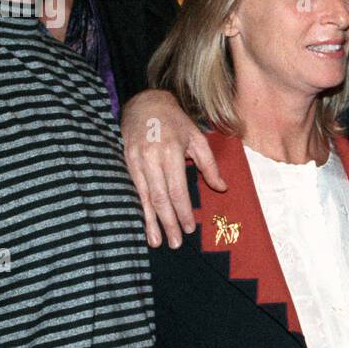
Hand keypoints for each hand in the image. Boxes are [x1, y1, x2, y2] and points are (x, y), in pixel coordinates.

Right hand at [121, 89, 225, 248]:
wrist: (144, 103)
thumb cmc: (175, 122)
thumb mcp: (197, 138)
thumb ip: (210, 165)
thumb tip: (222, 188)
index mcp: (171, 152)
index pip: (177, 190)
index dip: (183, 211)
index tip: (189, 228)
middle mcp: (151, 159)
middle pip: (160, 198)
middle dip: (168, 223)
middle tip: (176, 244)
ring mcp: (136, 161)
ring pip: (145, 198)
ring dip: (152, 222)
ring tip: (157, 242)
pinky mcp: (126, 163)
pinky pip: (135, 191)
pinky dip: (140, 209)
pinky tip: (144, 223)